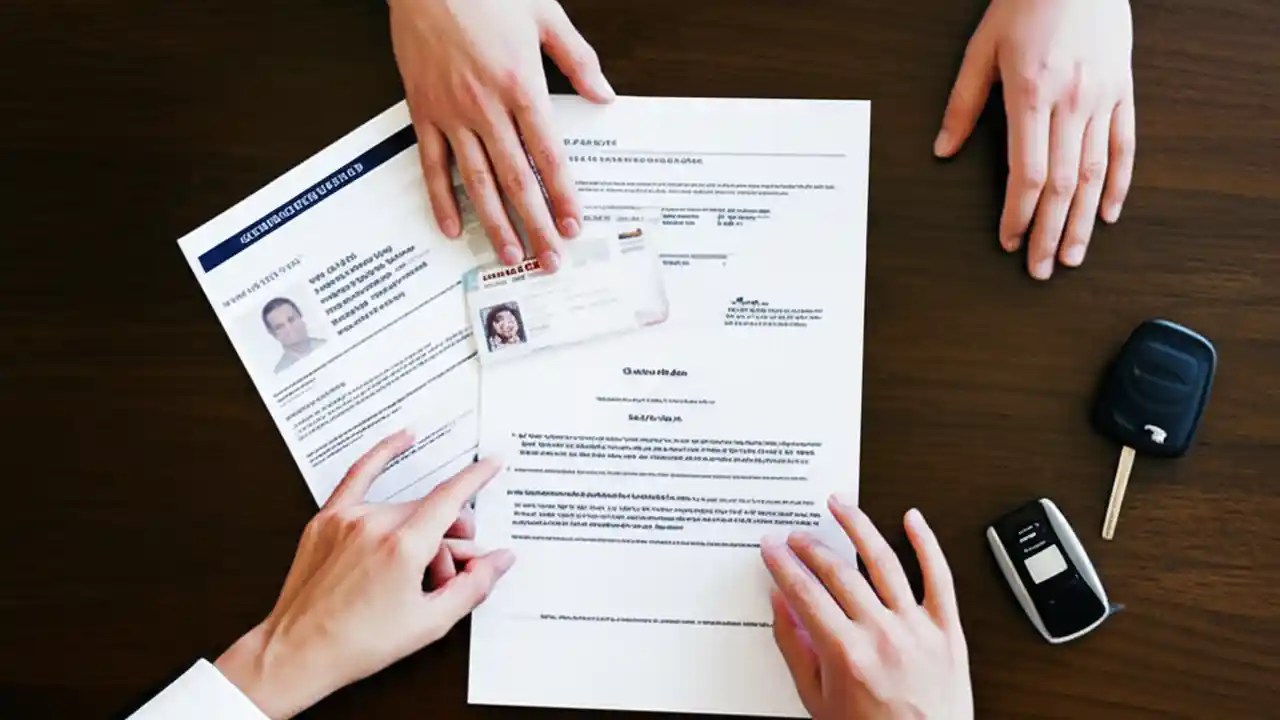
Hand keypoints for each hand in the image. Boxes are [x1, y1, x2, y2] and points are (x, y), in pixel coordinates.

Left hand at [215, 431, 513, 718]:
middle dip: (450, 538)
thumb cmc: (357, 643)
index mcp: (402, 548)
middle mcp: (374, 524)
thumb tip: (500, 560)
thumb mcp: (429, 623)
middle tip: (448, 573)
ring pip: (402, 507)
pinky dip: (381, 454)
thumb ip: (473, 585)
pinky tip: (400, 440)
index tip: (492, 464)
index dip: (476, 478)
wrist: (298, 653)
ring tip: (414, 571)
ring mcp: (347, 519)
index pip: (450, 499)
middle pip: (431, 512)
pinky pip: (358, 475)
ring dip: (419, 529)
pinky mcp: (326, 520)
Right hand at [389, 0, 615, 270]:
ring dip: (494, 223)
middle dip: (536, 224)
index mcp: (521, 86)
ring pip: (476, 182)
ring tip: (510, 256)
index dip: (562, 195)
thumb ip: (578, 60)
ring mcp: (451, 114)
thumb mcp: (544, 14)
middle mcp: (486, 108)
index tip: (573, 226)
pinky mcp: (423, 112)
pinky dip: (441, 199)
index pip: (548, 155)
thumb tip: (604, 96)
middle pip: (516, 180)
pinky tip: (452, 228)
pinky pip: (431, 165)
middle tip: (549, 259)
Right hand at [761, 499, 971, 719]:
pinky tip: (912, 519)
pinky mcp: (947, 629)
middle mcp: (882, 634)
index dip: (783, 565)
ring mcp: (917, 628)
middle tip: (796, 535)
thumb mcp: (817, 701)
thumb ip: (795, 649)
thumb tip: (779, 606)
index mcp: (846, 654)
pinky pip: (939, 576)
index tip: (772, 548)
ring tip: (840, 506)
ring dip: (858, 526)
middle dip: (811, 547)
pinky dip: (927, 543)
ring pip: (884, 561)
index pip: (805, 593)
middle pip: (838, 573)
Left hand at [935, 0, 1135, 279]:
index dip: (1018, 214)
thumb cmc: (1026, 3)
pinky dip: (1119, 183)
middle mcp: (1072, 102)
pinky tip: (1107, 215)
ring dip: (1082, 221)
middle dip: (1050, 232)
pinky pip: (1125, 146)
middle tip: (1042, 269)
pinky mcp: (1123, 91)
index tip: (1010, 242)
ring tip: (1072, 256)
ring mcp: (1103, 98)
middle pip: (1063, 184)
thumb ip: (962, 104)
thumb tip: (942, 150)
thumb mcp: (981, 50)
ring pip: (1096, 174)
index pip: (1027, 173)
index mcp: (1031, 94)